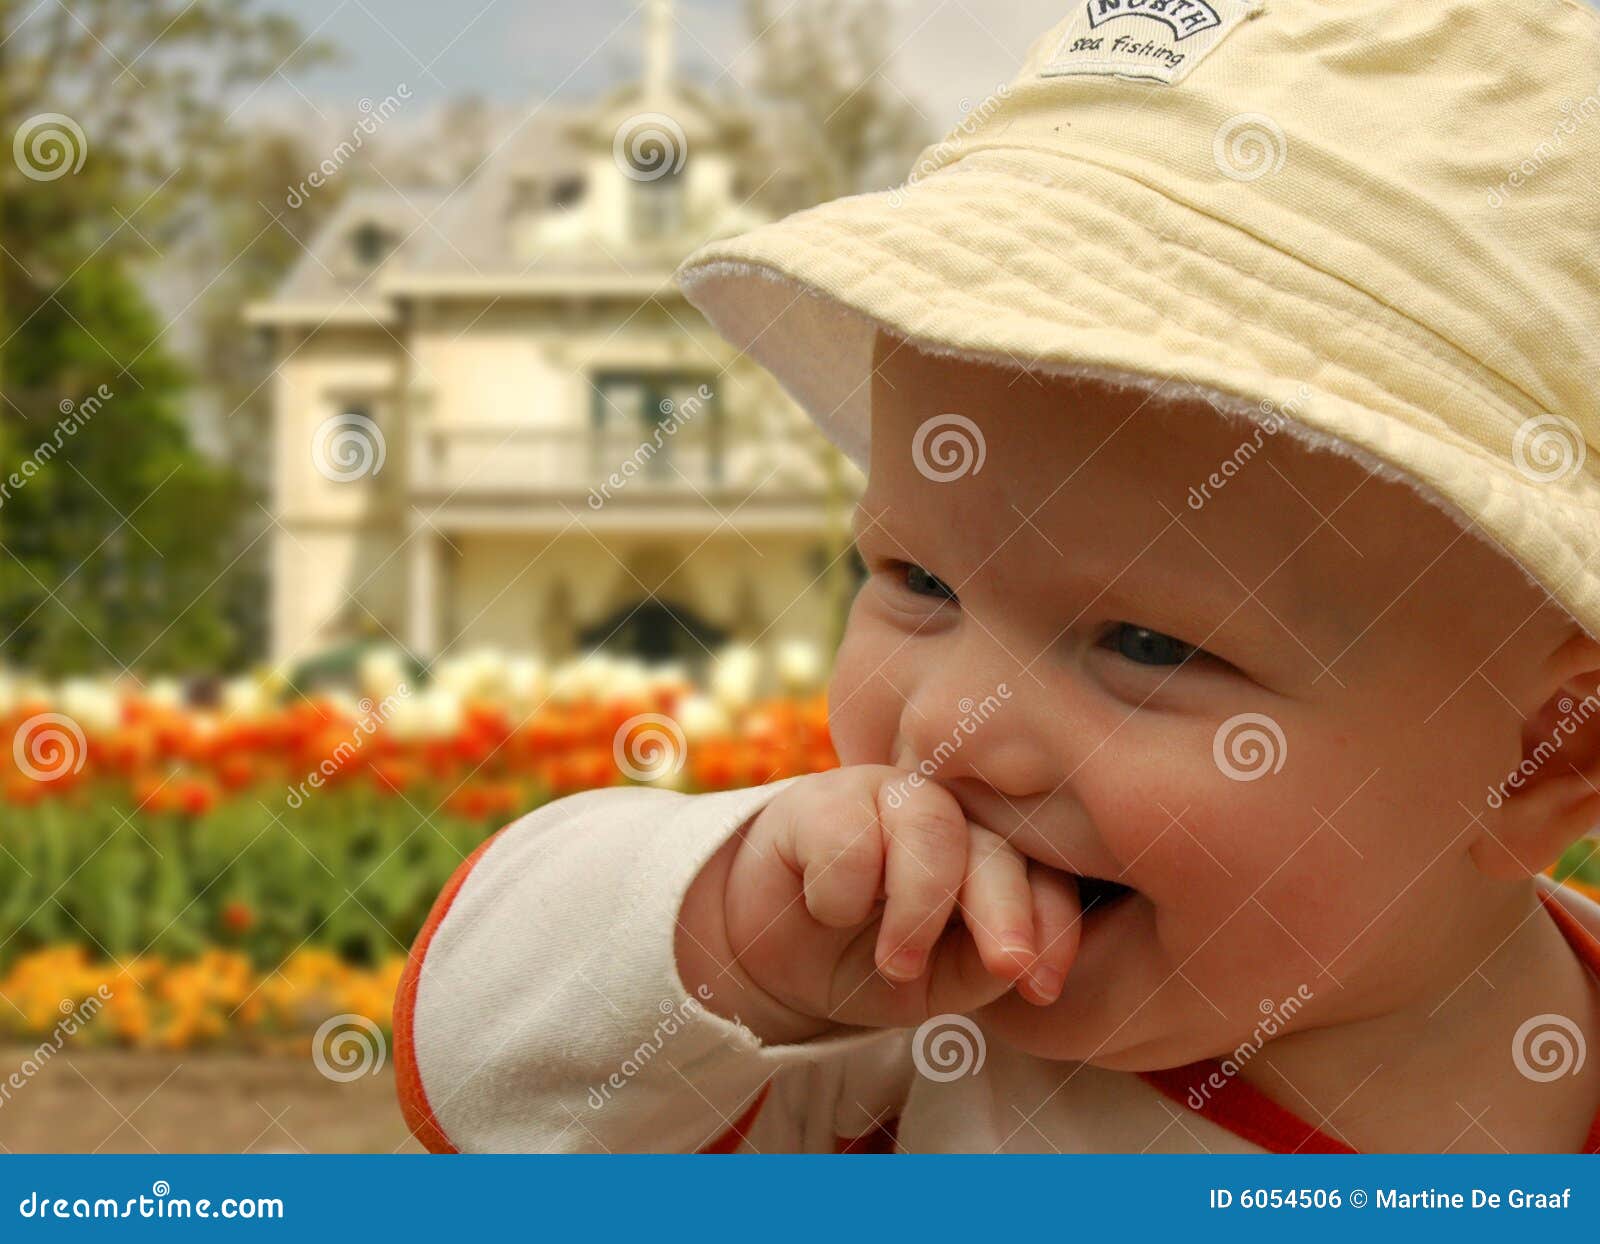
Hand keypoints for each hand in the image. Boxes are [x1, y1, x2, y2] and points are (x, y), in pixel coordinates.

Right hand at [677, 766, 1080, 1041]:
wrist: (773, 957)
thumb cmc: (871, 961)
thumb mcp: (939, 981)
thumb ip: (984, 965)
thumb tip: (1022, 963)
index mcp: (990, 851)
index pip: (1044, 873)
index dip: (1053, 924)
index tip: (1041, 987)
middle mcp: (948, 812)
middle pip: (995, 846)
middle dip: (1005, 910)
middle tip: (1004, 966)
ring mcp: (886, 795)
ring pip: (931, 830)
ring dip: (919, 908)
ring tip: (895, 965)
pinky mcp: (820, 796)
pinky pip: (849, 840)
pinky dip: (842, 895)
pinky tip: (830, 912)